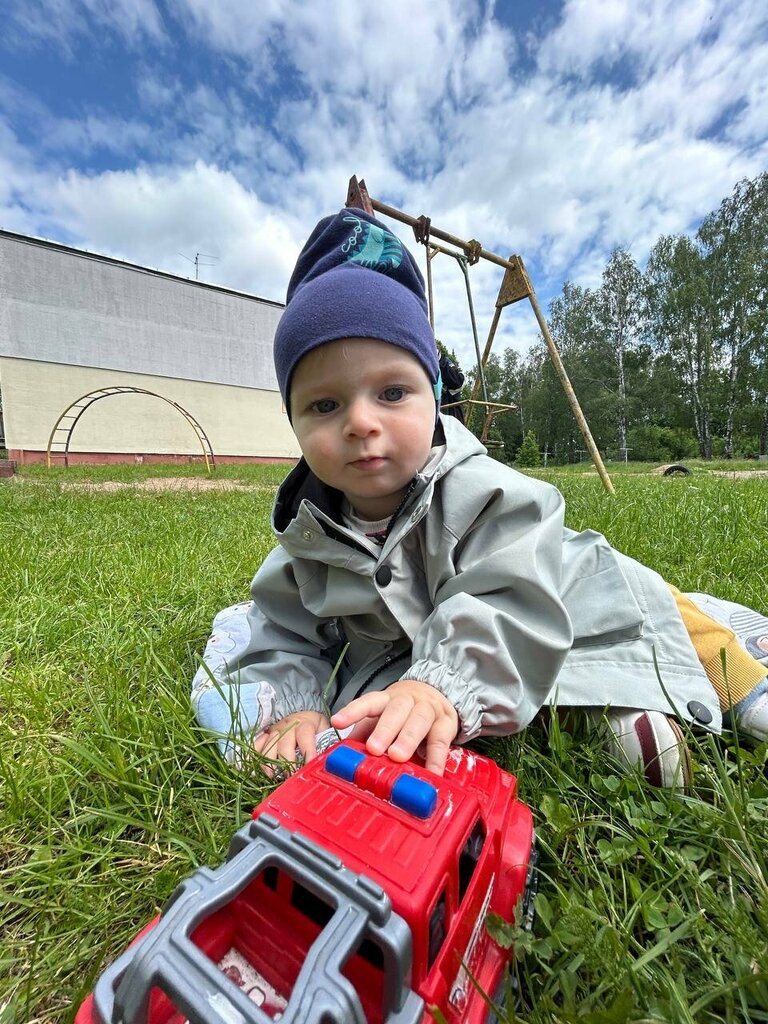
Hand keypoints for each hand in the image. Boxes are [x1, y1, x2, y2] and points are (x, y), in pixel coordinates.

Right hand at [252, 711, 329, 777]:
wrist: (301, 713)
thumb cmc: (315, 726)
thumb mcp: (325, 729)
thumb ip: (328, 742)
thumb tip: (335, 758)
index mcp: (304, 724)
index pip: (305, 736)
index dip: (308, 751)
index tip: (310, 766)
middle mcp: (287, 726)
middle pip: (284, 745)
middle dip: (287, 762)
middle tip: (291, 778)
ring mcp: (274, 731)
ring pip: (268, 746)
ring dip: (269, 763)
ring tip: (272, 777)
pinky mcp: (265, 736)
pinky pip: (256, 746)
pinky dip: (255, 757)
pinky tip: (256, 769)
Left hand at [331, 680, 457, 775]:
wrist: (438, 693)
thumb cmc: (404, 712)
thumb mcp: (382, 718)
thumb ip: (364, 733)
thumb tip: (341, 753)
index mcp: (386, 700)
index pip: (368, 702)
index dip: (352, 712)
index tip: (338, 722)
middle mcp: (407, 700)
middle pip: (395, 710)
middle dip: (384, 729)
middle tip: (373, 748)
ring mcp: (428, 709)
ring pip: (418, 719)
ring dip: (407, 738)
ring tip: (398, 757)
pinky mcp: (446, 723)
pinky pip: (441, 740)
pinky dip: (436, 758)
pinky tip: (431, 773)